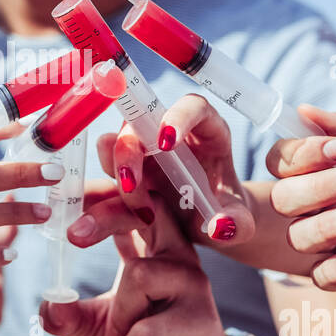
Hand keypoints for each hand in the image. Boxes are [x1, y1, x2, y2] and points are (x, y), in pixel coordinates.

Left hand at [41, 191, 254, 335]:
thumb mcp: (99, 331)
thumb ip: (71, 317)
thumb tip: (46, 305)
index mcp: (155, 249)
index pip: (133, 204)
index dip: (103, 193)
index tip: (69, 194)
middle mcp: (178, 257)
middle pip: (147, 212)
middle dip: (106, 217)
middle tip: (73, 237)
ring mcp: (194, 285)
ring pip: (140, 275)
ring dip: (119, 314)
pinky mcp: (203, 321)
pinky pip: (149, 330)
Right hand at [65, 95, 254, 248]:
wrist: (209, 225)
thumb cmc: (229, 213)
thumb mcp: (239, 220)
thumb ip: (236, 224)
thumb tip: (218, 227)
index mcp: (208, 132)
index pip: (193, 108)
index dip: (178, 117)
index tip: (166, 143)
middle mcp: (171, 134)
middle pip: (142, 123)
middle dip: (130, 151)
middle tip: (131, 186)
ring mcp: (145, 151)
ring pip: (117, 147)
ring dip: (115, 176)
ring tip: (134, 213)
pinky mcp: (127, 170)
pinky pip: (105, 176)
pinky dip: (96, 198)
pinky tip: (96, 220)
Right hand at [266, 105, 335, 292]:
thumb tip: (305, 111)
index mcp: (332, 164)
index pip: (284, 160)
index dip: (299, 154)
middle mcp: (328, 200)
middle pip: (283, 198)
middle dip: (315, 187)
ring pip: (298, 237)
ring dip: (325, 225)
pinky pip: (322, 278)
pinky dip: (331, 269)